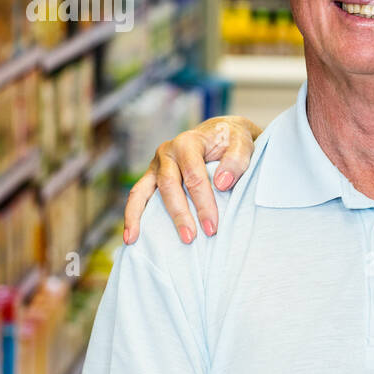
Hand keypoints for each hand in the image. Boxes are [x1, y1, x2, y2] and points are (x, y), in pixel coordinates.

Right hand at [123, 116, 260, 244]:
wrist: (220, 133)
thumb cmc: (232, 140)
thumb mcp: (242, 144)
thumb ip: (236, 160)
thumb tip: (221, 184)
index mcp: (188, 143)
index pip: (194, 176)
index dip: (203, 203)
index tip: (212, 227)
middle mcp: (167, 152)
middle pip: (169, 185)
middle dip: (180, 214)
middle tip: (190, 238)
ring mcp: (157, 165)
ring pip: (143, 191)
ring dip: (141, 217)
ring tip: (134, 240)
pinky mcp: (152, 176)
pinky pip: (138, 195)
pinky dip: (132, 214)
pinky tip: (131, 236)